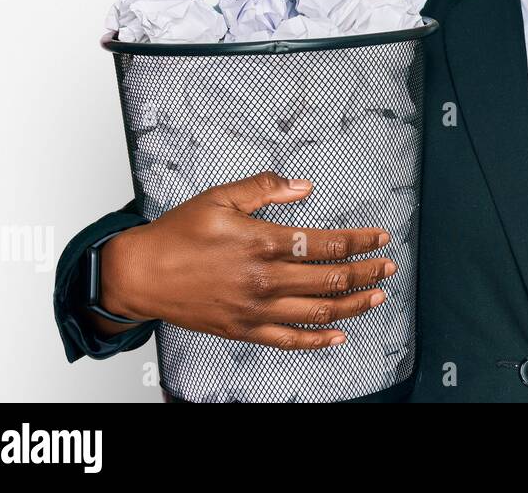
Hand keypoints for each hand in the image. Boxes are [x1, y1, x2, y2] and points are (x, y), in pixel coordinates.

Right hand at [96, 172, 395, 348]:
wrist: (139, 274)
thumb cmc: (177, 235)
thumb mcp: (220, 198)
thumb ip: (265, 189)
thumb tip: (303, 186)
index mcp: (263, 243)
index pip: (327, 244)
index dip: (360, 241)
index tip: (380, 237)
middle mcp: (265, 279)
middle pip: (332, 278)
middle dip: (367, 271)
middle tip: (389, 266)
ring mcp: (256, 309)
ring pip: (319, 311)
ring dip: (354, 304)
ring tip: (378, 296)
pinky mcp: (244, 330)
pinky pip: (289, 340)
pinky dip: (318, 340)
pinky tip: (338, 335)